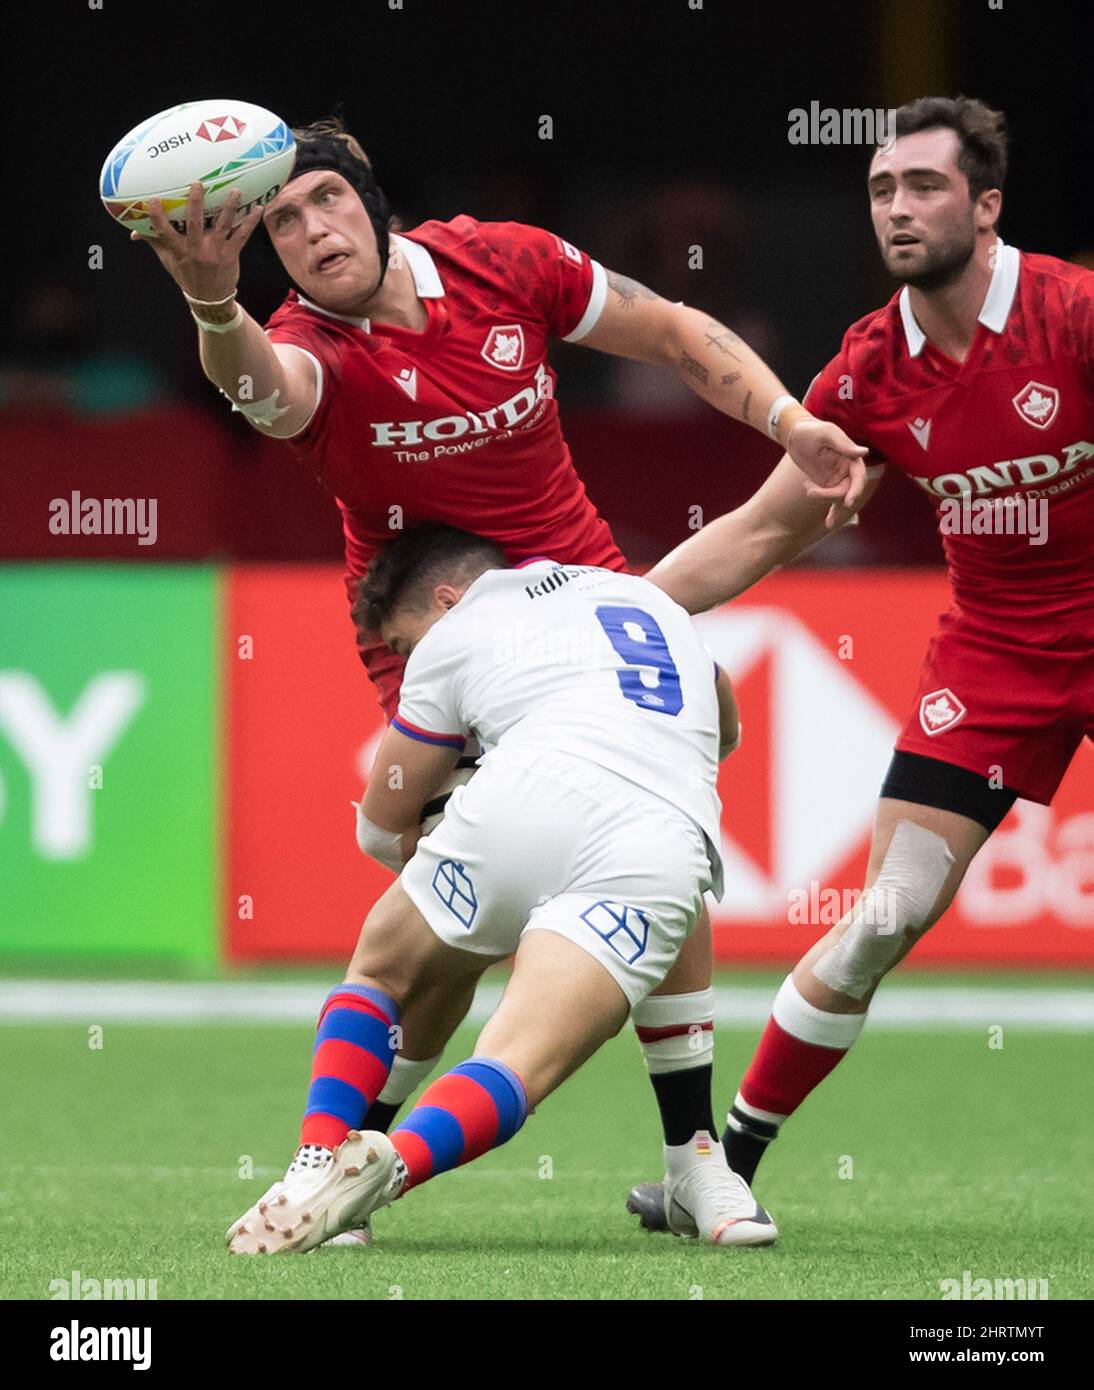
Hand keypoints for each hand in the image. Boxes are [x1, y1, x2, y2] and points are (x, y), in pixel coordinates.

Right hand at [128, 181, 263, 301]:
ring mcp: (215, 251)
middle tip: (197, 184)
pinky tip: (258, 208)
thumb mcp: (167, 260)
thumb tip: (132, 231)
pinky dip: (250, 222)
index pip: (164, 231)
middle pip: (195, 223)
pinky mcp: (231, 254)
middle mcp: (197, 249)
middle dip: (196, 203)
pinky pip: (242, 235)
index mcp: (178, 249)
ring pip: (223, 226)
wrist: (210, 298)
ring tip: (235, 191)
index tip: (153, 200)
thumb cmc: (186, 274)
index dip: (157, 216)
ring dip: (230, 207)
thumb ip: (153, 241)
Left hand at [785, 416, 869, 528]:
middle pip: (847, 489)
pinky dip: (831, 510)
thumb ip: (843, 444)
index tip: (848, 501)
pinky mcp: (827, 483)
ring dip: (828, 502)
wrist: (794, 434)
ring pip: (840, 497)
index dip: (855, 489)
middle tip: (811, 492)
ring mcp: (838, 477)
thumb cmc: (810, 430)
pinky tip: (828, 523)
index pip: (859, 476)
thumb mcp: (826, 434)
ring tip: (811, 495)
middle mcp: (847, 469)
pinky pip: (831, 499)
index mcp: (850, 457)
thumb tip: (864, 452)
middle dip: (832, 495)